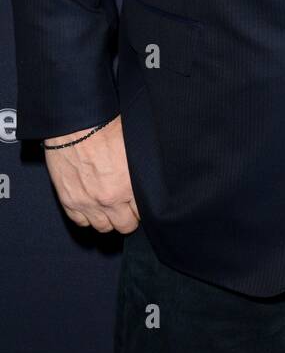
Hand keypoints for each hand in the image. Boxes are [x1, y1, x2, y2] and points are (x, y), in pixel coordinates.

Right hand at [43, 115, 139, 233]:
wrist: (75, 125)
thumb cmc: (106, 129)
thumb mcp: (133, 148)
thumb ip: (140, 169)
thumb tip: (148, 178)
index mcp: (128, 186)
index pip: (141, 212)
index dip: (141, 208)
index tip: (139, 204)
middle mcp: (108, 199)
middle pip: (124, 225)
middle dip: (128, 218)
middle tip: (127, 209)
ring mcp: (87, 202)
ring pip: (103, 227)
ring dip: (108, 219)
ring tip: (109, 208)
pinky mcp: (69, 200)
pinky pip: (80, 222)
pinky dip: (87, 217)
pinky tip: (92, 207)